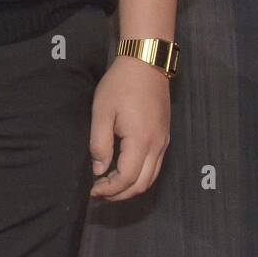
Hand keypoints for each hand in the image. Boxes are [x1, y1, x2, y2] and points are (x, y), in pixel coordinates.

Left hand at [88, 55, 170, 200]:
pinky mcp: (165, 135)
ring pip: (152, 177)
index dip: (109, 190)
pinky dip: (141, 175)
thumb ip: (99, 143)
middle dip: (120, 194)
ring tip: (111, 185)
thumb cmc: (121, 84)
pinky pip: (156, 165)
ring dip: (132, 187)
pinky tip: (125, 169)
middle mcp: (157, 146)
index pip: (127, 179)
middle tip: (100, 192)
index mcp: (141, 142)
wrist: (146, 62)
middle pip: (142, 185)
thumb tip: (99, 170)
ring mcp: (164, 141)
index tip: (92, 190)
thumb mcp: (102, 111)